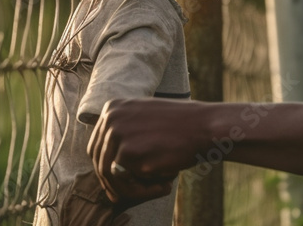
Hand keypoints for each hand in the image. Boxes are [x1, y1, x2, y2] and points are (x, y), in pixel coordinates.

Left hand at [87, 98, 211, 202]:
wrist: (205, 127)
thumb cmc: (181, 127)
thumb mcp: (145, 118)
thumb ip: (124, 131)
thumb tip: (106, 166)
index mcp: (112, 108)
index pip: (96, 146)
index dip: (106, 169)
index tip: (117, 184)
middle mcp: (110, 119)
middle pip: (99, 162)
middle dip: (114, 183)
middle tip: (132, 194)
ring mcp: (118, 135)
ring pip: (110, 176)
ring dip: (131, 190)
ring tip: (159, 188)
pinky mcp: (128, 154)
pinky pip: (126, 184)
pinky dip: (144, 192)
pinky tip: (166, 187)